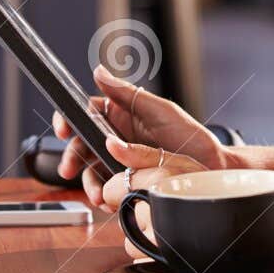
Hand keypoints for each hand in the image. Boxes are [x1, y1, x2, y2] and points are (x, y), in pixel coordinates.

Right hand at [51, 64, 228, 209]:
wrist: (210, 170)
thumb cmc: (189, 136)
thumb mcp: (160, 110)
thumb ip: (127, 94)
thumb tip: (99, 71)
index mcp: (121, 115)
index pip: (86, 112)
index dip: (69, 118)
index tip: (63, 129)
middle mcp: (117, 137)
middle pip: (82, 143)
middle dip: (73, 157)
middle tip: (68, 170)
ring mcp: (121, 160)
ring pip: (92, 169)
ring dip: (89, 182)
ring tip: (98, 194)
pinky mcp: (127, 182)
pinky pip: (108, 189)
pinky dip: (104, 196)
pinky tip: (109, 201)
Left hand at [100, 136, 206, 254]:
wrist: (236, 211)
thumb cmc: (207, 185)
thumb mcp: (178, 160)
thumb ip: (139, 154)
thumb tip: (110, 143)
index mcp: (159, 181)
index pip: (111, 190)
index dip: (119, 191)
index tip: (137, 190)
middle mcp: (158, 210)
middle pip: (120, 217)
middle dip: (135, 214)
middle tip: (161, 207)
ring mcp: (161, 239)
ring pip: (129, 242)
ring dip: (143, 236)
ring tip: (169, 224)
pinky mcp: (163, 259)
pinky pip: (141, 258)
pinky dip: (151, 253)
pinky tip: (170, 241)